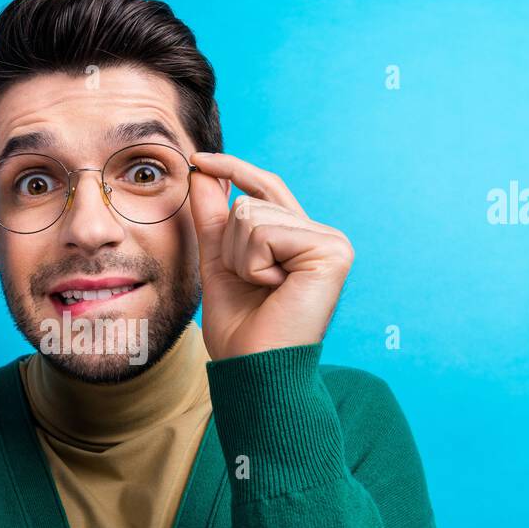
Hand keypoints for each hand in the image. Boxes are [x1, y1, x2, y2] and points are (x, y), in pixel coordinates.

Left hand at [187, 152, 352, 360]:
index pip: (263, 190)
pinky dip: (255, 264)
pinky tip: (275, 289)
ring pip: (252, 216)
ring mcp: (330, 242)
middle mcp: (321, 237)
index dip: (232, 171)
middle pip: (248, 204)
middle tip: (252, 285)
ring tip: (264, 289)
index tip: (196, 159)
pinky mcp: (332, 251)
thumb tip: (201, 171)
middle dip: (231, 247)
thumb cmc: (240, 328)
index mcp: (299, 240)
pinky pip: (265, 232)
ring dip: (241, 259)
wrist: (253, 368)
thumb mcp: (219, 262)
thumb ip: (213, 217)